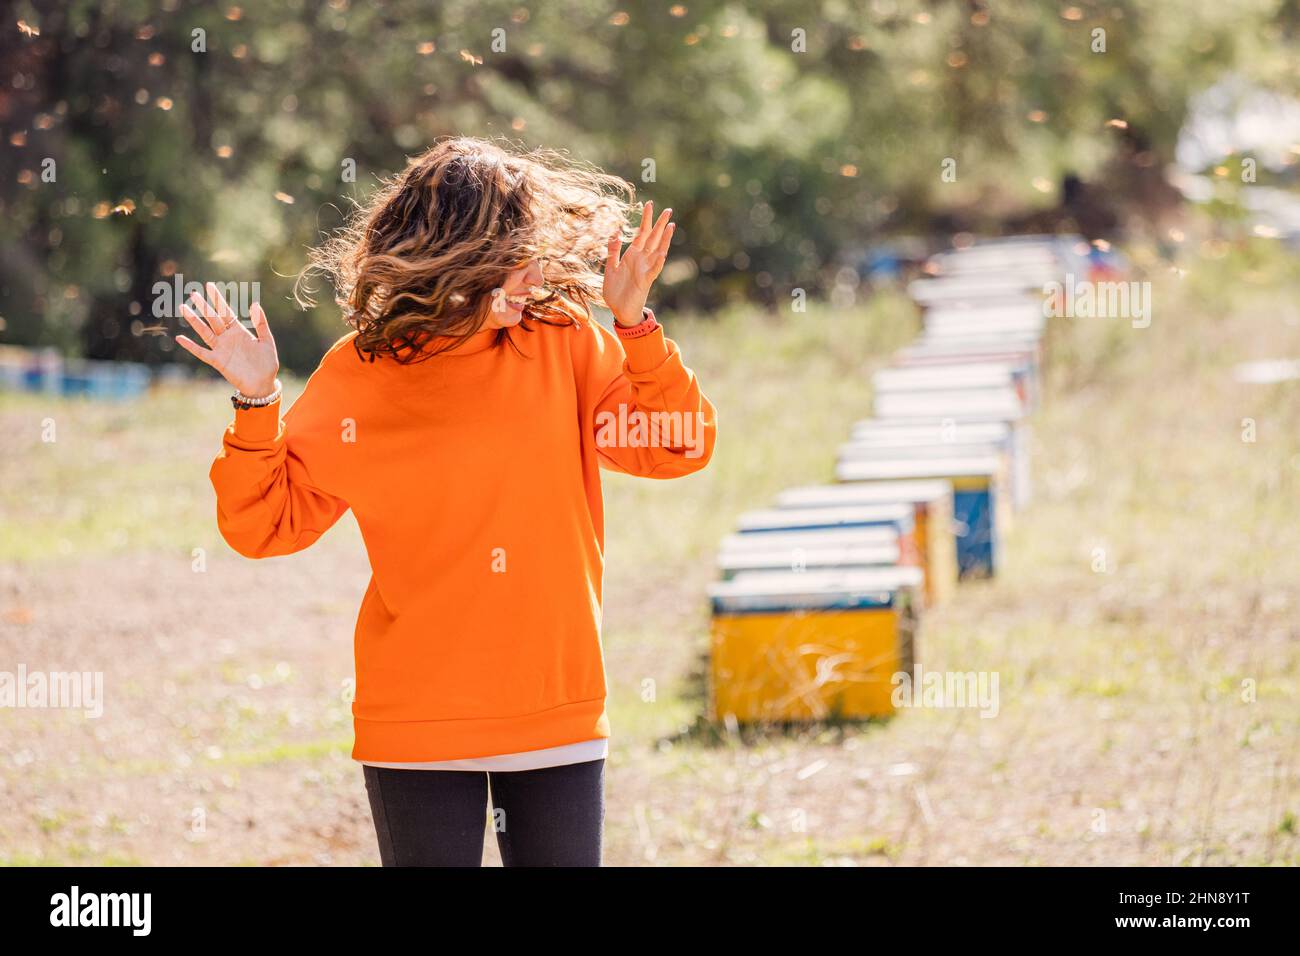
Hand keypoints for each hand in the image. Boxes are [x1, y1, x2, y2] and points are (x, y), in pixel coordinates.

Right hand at [175, 283, 279, 397]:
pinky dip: (191, 346)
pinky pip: (202, 353)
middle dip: (204, 306)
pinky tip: (180, 338)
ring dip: (194, 321)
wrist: (263, 384)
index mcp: (239, 331)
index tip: (209, 286)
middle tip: (193, 293)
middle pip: (213, 318)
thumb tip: (255, 304)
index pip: (225, 311)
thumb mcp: (267, 341)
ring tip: (184, 308)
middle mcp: (227, 338)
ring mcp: (221, 349)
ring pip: (205, 332)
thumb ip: (261, 323)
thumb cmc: (267, 363)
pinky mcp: (218, 362)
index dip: (217, 299)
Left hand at [603, 200, 674, 325]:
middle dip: (659, 224)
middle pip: (653, 238)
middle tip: (668, 209)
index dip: (645, 219)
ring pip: (657, 250)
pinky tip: (663, 251)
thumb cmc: (616, 291)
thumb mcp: (610, 268)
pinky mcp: (645, 281)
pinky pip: (654, 269)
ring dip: (664, 239)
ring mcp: (645, 269)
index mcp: (632, 255)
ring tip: (671, 225)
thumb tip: (614, 232)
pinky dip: (658, 260)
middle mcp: (641, 260)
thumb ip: (612, 251)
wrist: (619, 311)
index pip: (641, 233)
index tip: (649, 204)